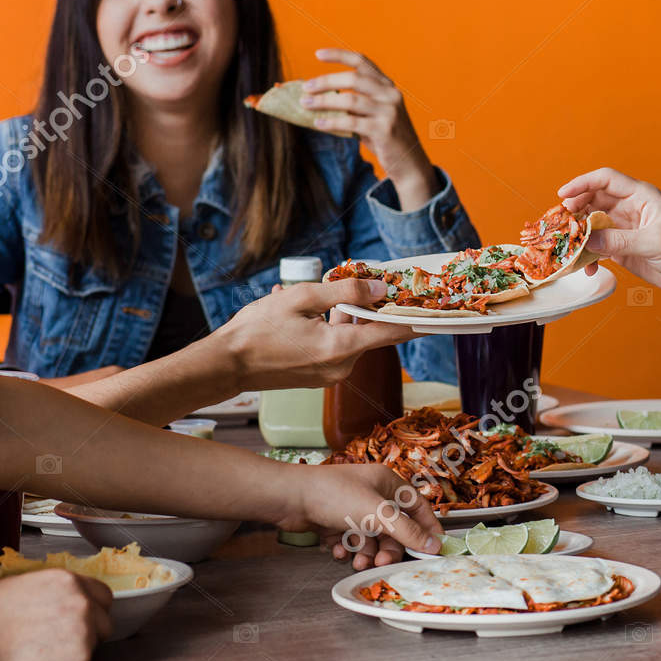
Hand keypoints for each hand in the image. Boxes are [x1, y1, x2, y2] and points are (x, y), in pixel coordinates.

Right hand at [0, 570, 110, 660]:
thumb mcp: (20, 585)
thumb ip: (51, 586)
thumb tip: (61, 591)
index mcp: (66, 580)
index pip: (102, 592)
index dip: (92, 606)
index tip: (84, 615)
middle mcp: (80, 600)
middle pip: (104, 616)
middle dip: (91, 626)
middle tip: (65, 636)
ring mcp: (83, 628)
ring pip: (98, 638)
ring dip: (81, 644)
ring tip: (49, 648)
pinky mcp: (80, 656)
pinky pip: (85, 659)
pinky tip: (47, 660)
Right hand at [211, 278, 417, 390]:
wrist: (225, 366)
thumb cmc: (258, 331)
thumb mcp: (302, 299)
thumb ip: (345, 292)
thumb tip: (381, 288)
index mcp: (341, 348)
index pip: (392, 333)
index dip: (414, 319)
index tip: (435, 311)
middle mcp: (341, 367)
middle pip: (368, 331)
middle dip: (364, 307)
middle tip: (358, 283)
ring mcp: (329, 375)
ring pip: (348, 337)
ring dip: (337, 315)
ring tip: (309, 296)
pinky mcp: (317, 377)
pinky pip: (332, 346)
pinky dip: (324, 328)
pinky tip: (299, 314)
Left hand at [285, 462, 442, 569]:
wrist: (289, 498)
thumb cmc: (333, 494)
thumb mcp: (377, 514)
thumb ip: (408, 532)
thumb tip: (435, 545)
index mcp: (387, 483)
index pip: (417, 505)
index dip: (428, 527)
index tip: (435, 547)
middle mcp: (372, 494)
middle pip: (392, 528)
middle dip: (387, 548)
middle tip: (382, 562)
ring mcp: (352, 507)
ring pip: (370, 537)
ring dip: (365, 552)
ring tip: (356, 561)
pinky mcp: (334, 520)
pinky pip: (350, 540)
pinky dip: (346, 548)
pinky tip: (338, 550)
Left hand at [303, 50, 437, 208]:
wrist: (409, 163)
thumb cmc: (384, 138)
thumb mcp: (370, 115)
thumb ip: (352, 104)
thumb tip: (316, 96)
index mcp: (387, 86)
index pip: (362, 62)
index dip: (339, 55)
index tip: (317, 54)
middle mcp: (391, 95)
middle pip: (354, 78)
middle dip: (326, 81)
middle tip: (305, 88)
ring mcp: (390, 112)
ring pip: (350, 100)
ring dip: (324, 101)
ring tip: (306, 104)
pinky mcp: (385, 130)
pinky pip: (352, 122)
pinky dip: (332, 122)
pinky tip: (318, 123)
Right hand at [558, 169, 660, 294]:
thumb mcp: (655, 242)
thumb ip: (620, 240)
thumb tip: (587, 240)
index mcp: (641, 196)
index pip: (606, 180)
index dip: (582, 183)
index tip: (562, 194)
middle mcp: (630, 208)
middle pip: (593, 201)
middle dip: (574, 210)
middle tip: (559, 225)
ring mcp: (624, 228)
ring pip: (591, 224)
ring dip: (577, 235)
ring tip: (567, 248)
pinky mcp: (622, 247)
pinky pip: (597, 247)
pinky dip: (587, 255)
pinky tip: (586, 267)